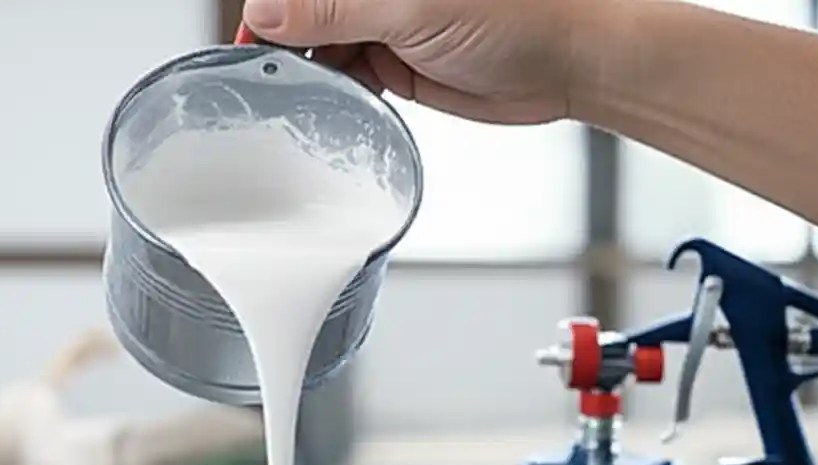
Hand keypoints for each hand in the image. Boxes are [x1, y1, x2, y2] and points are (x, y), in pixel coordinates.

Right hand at [242, 0, 590, 123]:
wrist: (569, 60)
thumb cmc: (518, 13)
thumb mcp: (411, 7)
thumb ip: (335, 9)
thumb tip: (266, 9)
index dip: (270, 9)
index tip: (248, 40)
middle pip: (304, 11)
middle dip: (280, 40)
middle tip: (260, 73)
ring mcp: (382, 23)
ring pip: (318, 45)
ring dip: (302, 69)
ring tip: (289, 92)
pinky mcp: (394, 63)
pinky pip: (343, 75)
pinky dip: (330, 90)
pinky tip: (322, 102)